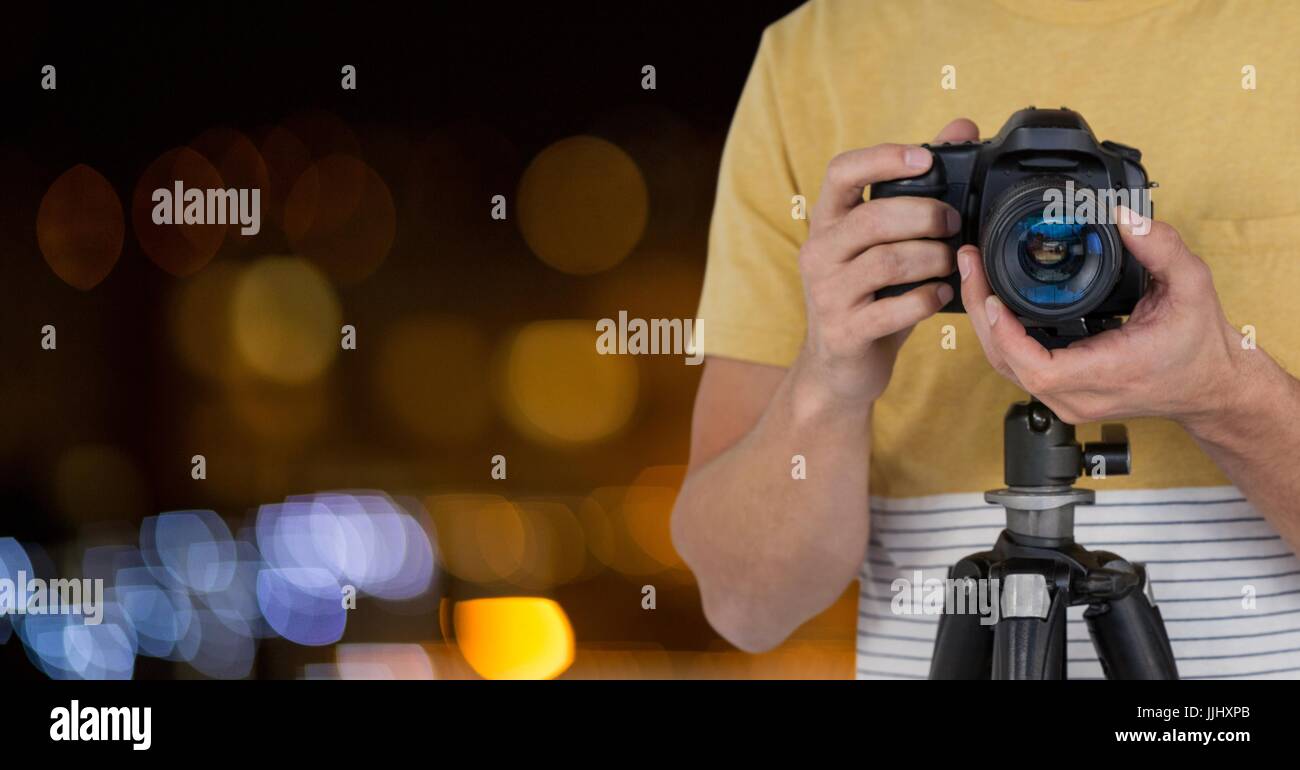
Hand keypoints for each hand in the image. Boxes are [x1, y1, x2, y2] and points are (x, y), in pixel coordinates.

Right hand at [797, 118, 976, 404]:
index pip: (841, 173)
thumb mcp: (885, 243)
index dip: (882, 159)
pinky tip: (940, 295)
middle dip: (925, 216)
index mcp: (827, 223)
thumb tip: (962, 128)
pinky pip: (893, 309)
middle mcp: (819, 253)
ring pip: (888, 262)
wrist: (838, 366)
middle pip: (874, 218)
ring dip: (932, 258)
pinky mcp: (843, 331)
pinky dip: (926, 299)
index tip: (924, 159)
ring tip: (950, 262)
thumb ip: (918, 188)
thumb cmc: (869, 296)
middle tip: (953, 223)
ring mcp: (827, 294)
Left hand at [957, 207, 1248, 426]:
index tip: (990, 298)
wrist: (1210, 387)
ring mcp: (1069, 401)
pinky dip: (1001, 337)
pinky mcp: (1064, 395)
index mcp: (1110, 372)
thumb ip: (1162, 248)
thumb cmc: (1200, 344)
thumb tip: (1124, 216)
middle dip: (981, 317)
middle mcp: (1081, 395)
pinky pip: (1019, 368)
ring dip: (986, 326)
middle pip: (1008, 365)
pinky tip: (992, 303)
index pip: (1038, 368)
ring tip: (974, 277)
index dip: (1005, 335)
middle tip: (970, 265)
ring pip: (1008, 369)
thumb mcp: (1192, 286)